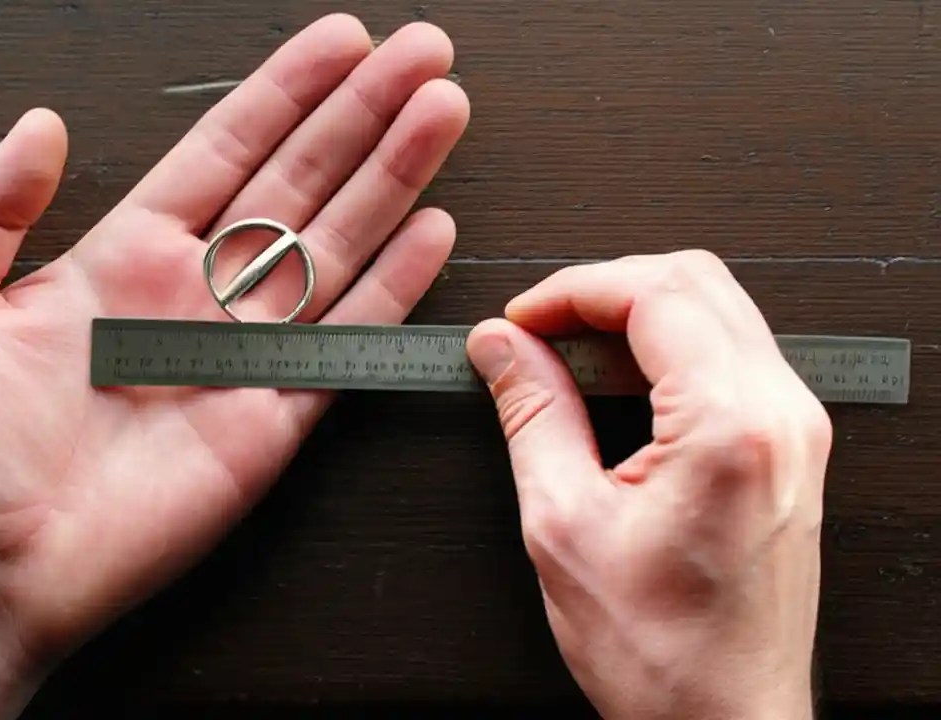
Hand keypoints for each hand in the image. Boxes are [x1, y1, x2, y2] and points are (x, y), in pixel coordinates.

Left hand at [0, 12, 468, 666]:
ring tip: (443, 110)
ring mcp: (241, 355)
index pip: (225, 149)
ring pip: (334, 247)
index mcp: (126, 255)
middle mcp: (197, 294)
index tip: (342, 38)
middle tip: (425, 52)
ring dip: (392, 178)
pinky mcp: (271, 422)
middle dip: (363, 114)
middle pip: (299, 182)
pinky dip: (390, 291)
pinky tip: (431, 231)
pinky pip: (342, 346)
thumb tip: (43, 120)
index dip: (285, 91)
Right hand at [467, 251, 831, 718]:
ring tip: (569, 356)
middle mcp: (782, 416)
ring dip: (638, 314)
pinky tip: (619, 384)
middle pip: (695, 281)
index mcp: (729, 427)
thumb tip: (503, 347)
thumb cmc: (663, 651)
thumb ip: (532, 413)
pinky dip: (669, 347)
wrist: (726, 718)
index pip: (654, 294)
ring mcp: (797, 430)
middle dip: (605, 289)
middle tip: (539, 327)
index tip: (523, 317)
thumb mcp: (564, 523)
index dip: (574, 289)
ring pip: (718, 309)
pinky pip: (733, 354)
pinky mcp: (791, 448)